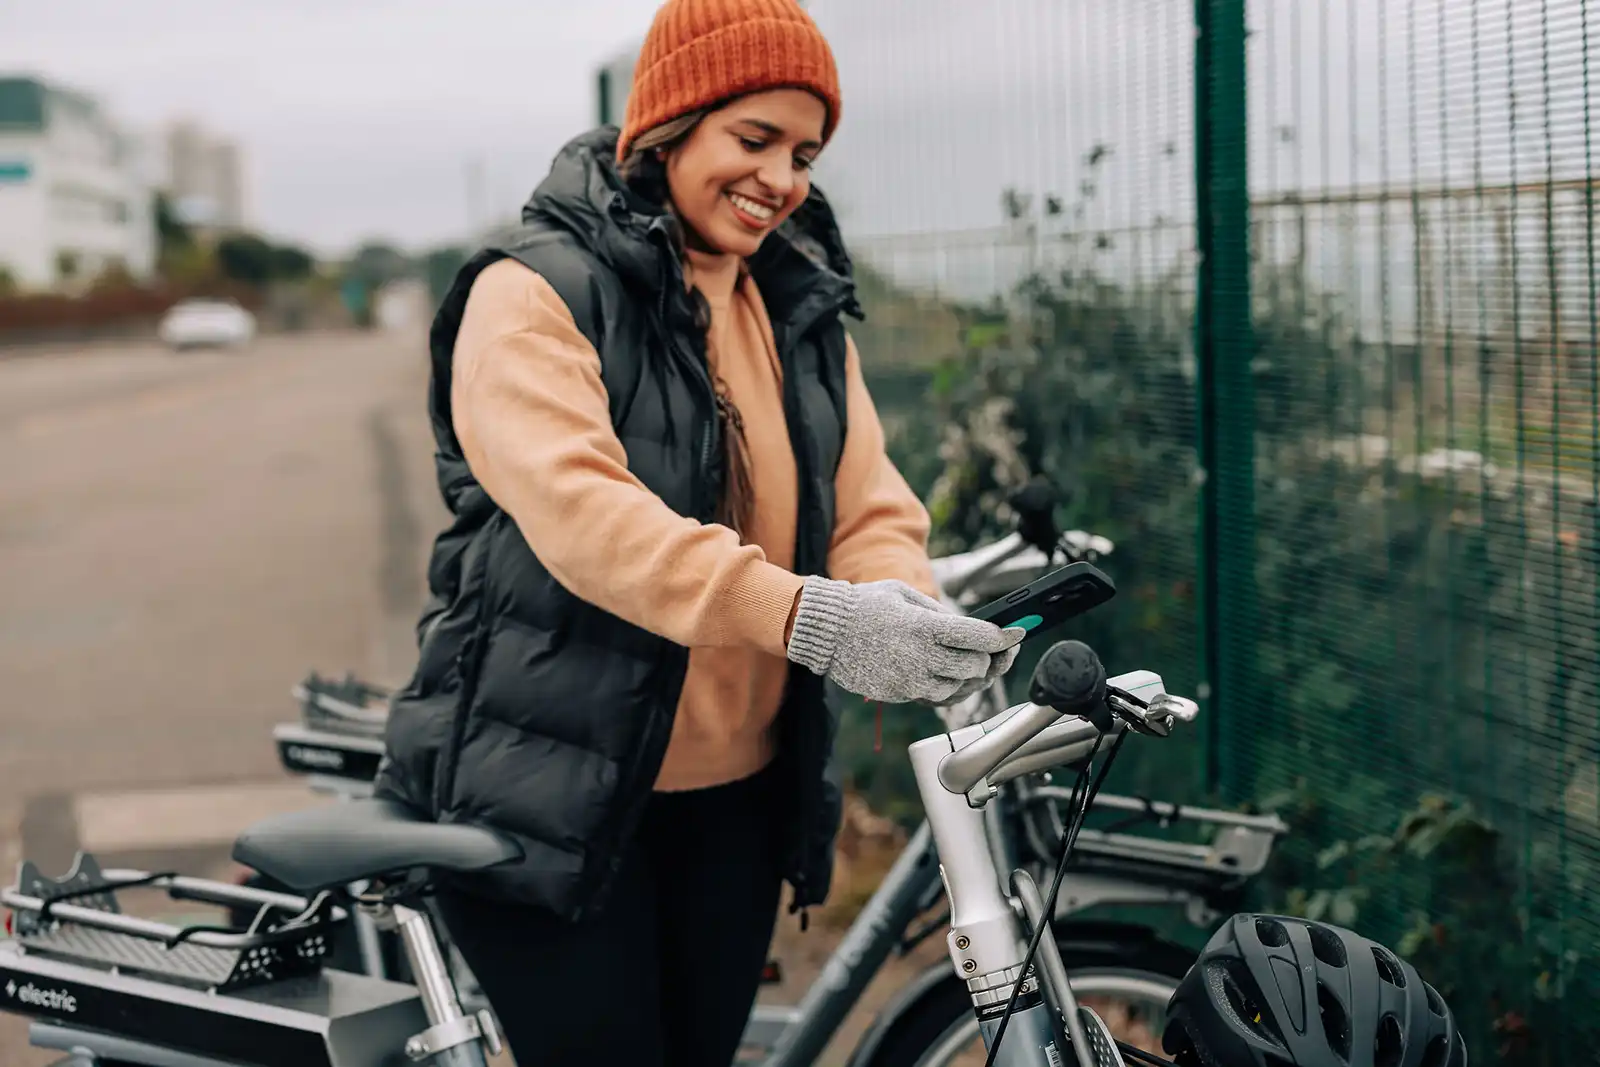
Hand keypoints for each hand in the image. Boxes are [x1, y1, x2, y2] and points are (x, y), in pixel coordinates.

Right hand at [785, 577, 1026, 704]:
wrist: (826, 633)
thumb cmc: (865, 607)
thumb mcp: (905, 596)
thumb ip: (940, 613)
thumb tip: (969, 627)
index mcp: (925, 627)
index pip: (980, 637)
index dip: (1005, 637)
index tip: (1017, 634)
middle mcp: (921, 657)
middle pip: (976, 667)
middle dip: (991, 659)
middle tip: (998, 651)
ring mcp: (910, 680)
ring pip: (960, 688)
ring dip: (971, 676)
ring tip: (977, 663)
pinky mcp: (900, 695)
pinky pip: (936, 697)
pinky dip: (950, 687)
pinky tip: (952, 674)